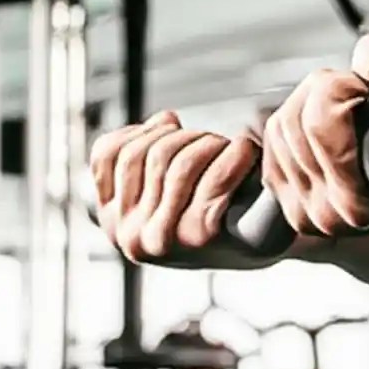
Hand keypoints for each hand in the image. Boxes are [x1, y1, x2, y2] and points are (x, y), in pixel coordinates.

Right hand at [90, 111, 259, 266]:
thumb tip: (165, 119)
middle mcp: (131, 236)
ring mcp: (164, 238)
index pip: (109, 154)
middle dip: (185, 136)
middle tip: (212, 140)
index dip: (144, 131)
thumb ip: (153, 158)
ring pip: (179, 163)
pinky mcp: (201, 235)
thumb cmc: (213, 213)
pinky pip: (214, 178)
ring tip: (229, 147)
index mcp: (114, 222)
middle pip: (148, 154)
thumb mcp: (165, 191)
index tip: (171, 128)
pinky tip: (246, 150)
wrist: (260, 248)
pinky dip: (235, 155)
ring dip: (210, 144)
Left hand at [262, 32, 368, 235]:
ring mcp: (308, 214)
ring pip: (276, 132)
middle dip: (325, 90)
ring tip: (349, 110)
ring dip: (309, 104)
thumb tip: (367, 61)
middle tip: (363, 93)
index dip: (344, 88)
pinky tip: (321, 125)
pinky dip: (292, 124)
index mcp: (360, 203)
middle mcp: (330, 216)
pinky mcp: (293, 205)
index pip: (318, 124)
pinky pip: (268, 148)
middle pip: (291, 122)